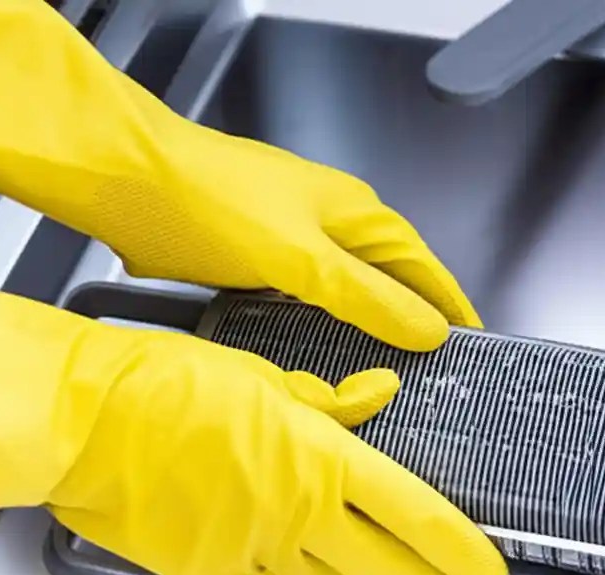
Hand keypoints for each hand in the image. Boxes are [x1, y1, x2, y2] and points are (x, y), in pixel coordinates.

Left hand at [0, 0, 477, 351]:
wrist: (130, 183)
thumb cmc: (211, 206)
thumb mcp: (302, 260)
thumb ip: (368, 297)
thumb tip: (429, 329)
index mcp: (355, 211)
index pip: (424, 265)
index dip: (450, 304)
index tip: (475, 338)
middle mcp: (330, 217)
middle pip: (393, 272)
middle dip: (419, 312)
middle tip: (439, 362)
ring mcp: (292, 230)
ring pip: (352, 281)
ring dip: (374, 316)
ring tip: (392, 360)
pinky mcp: (256, 249)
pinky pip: (312, 288)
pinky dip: (330, 315)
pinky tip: (323, 340)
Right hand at [0, 248, 507, 574]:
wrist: (76, 421)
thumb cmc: (157, 381)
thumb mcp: (257, 373)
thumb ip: (326, 400)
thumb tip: (376, 397)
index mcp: (315, 456)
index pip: (413, 513)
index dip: (459, 548)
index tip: (489, 565)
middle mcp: (292, 512)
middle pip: (381, 565)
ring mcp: (249, 550)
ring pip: (324, 573)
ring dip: (353, 563)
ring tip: (367, 546)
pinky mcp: (210, 570)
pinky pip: (268, 572)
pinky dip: (288, 557)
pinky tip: (280, 532)